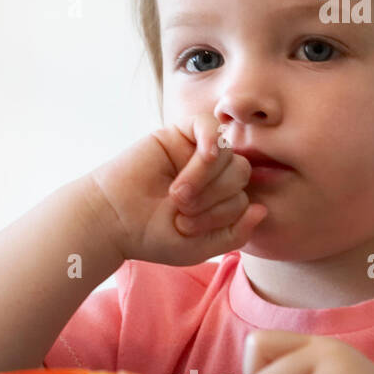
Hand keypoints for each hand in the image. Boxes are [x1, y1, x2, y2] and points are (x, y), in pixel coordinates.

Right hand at [86, 113, 266, 265]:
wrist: (111, 219)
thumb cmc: (150, 235)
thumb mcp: (198, 247)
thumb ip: (234, 235)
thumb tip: (262, 209)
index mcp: (218, 200)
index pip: (244, 200)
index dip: (222, 215)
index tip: (185, 229)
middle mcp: (211, 175)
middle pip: (240, 174)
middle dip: (215, 197)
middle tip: (180, 210)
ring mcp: (194, 152)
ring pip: (227, 154)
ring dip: (205, 177)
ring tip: (176, 194)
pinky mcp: (177, 134)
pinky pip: (209, 126)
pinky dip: (211, 141)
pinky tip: (201, 156)